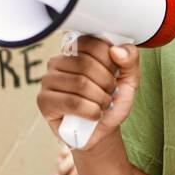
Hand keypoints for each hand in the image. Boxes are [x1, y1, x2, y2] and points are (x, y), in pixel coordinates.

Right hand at [36, 36, 140, 151]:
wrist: (102, 131)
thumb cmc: (111, 102)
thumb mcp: (129, 79)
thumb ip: (130, 59)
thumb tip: (116, 50)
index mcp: (77, 50)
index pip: (93, 43)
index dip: (110, 62)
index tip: (113, 75)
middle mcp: (58, 61)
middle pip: (86, 64)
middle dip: (106, 84)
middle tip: (109, 94)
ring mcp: (48, 80)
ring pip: (80, 84)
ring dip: (101, 100)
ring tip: (102, 105)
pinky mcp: (44, 101)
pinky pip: (72, 103)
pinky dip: (91, 112)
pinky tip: (93, 115)